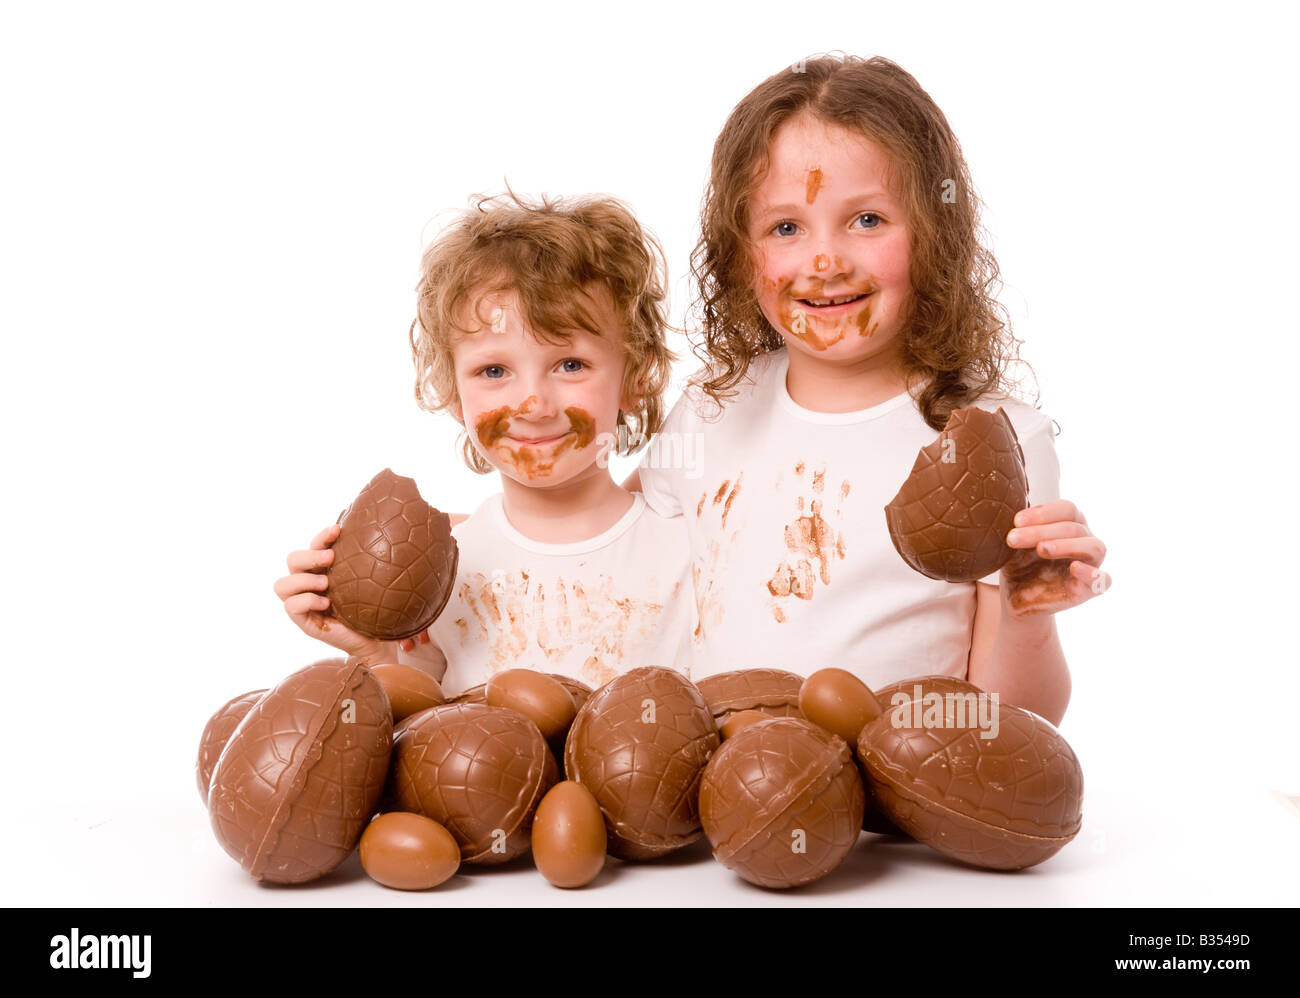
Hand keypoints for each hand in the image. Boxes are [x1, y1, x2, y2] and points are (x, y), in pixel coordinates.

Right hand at [273, 524, 407, 660]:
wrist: (377, 641)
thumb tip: (382, 529)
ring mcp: (303, 602)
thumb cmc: (376, 608)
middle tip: (330, 558)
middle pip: (291, 559)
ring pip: (282, 584)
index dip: (321, 536)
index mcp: (323, 569)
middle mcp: (309, 583)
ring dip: (303, 579)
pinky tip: (327, 603)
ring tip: (327, 584)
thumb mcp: (371, 581)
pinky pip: (291, 606)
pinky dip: (307, 601)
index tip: (338, 530)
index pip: (313, 545)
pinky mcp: (304, 622)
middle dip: (309, 556)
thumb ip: (368, 560)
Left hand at [1000, 499, 1109, 615]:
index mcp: (1069, 523)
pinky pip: (1103, 580)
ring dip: (1067, 545)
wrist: (1016, 598)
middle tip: (1013, 538)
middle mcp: (1084, 540)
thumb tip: (1011, 511)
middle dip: (1042, 530)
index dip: (1043, 512)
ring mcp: (1090, 564)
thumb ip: (1019, 528)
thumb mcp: (1016, 544)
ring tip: (1041, 549)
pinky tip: (1073, 568)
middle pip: (1074, 527)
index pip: (1067, 509)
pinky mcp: (1089, 589)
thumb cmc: (1019, 564)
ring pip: (1094, 547)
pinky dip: (1092, 573)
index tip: (1016, 521)